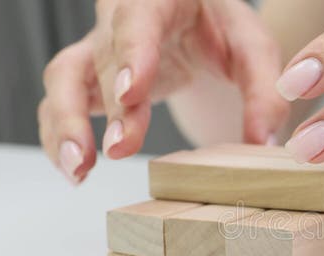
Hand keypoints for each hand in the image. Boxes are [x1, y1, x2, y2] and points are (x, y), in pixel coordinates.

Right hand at [39, 0, 288, 184]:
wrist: (201, 29)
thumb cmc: (225, 34)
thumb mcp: (254, 53)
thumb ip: (263, 93)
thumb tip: (262, 142)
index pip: (139, 18)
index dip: (132, 54)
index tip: (132, 92)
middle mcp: (120, 18)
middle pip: (105, 56)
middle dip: (112, 107)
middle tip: (120, 147)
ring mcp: (98, 48)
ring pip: (66, 78)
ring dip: (68, 123)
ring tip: (79, 167)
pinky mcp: (89, 78)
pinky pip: (60, 103)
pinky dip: (60, 135)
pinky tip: (74, 169)